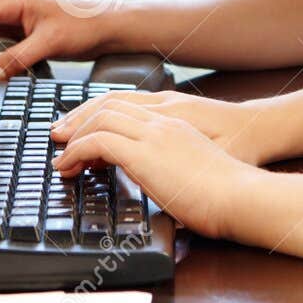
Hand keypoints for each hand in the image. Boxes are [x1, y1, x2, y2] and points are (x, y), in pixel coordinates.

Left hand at [50, 97, 259, 239]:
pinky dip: (76, 151)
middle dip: (79, 120)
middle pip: (109, 106)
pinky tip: (69, 167)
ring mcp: (154, 135)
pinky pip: (97, 141)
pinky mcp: (144, 153)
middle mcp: (163, 123)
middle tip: (60, 138)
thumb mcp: (196, 175)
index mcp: (176, 126)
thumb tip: (164, 192)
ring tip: (61, 158)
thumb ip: (176, 173)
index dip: (100, 117)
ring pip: (99, 119)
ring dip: (74, 136)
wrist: (242, 196)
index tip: (83, 135)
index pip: (128, 108)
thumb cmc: (228, 195)